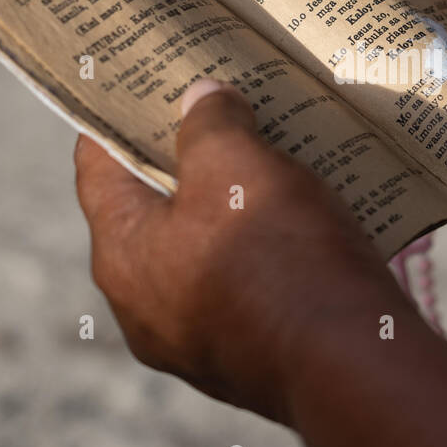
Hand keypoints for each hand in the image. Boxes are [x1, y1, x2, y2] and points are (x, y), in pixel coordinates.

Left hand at [74, 79, 398, 421]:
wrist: (348, 363)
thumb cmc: (277, 256)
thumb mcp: (237, 163)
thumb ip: (208, 124)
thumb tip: (201, 100)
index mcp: (121, 256)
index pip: (97, 168)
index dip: (116, 118)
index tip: (139, 82)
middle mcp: (144, 309)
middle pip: (152, 214)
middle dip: (186, 163)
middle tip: (219, 115)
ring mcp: (195, 342)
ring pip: (204, 254)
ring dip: (232, 212)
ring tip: (271, 165)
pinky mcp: (245, 360)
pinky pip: (245, 291)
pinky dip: (264, 255)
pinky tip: (302, 225)